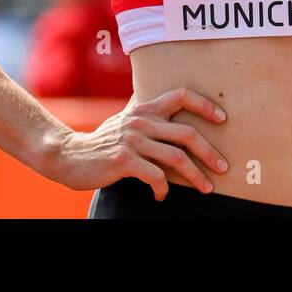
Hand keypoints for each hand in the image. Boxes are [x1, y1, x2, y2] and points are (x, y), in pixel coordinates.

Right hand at [47, 87, 229, 199]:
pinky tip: (162, 195)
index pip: (181, 95)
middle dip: (210, 152)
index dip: (205, 105)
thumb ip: (142, 108)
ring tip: (206, 187)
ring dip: (196, 175)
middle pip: (187, 133)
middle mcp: (141, 121)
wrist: (68, 155)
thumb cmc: (103, 140)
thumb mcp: (124, 118)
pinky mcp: (123, 160)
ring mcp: (132, 140)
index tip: (223, 119)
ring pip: (176, 158)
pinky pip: (155, 176)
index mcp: (145, 108)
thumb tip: (162, 98)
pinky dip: (163, 188)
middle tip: (223, 167)